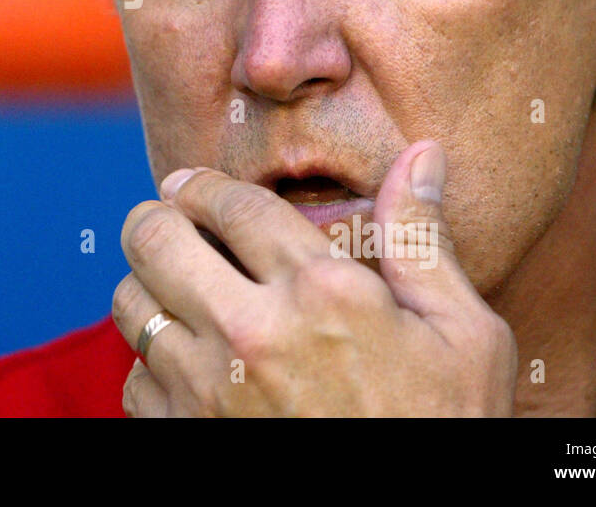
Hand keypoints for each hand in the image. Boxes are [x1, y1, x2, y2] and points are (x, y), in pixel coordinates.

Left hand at [112, 140, 516, 415]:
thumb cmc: (447, 429)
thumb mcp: (464, 337)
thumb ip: (423, 242)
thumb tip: (423, 155)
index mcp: (324, 294)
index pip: (232, 205)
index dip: (203, 185)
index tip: (190, 184)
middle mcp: (254, 335)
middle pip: (156, 239)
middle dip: (155, 218)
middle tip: (164, 220)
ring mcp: (213, 393)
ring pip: (131, 305)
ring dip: (147, 287)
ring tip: (173, 288)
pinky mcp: (187, 440)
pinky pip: (135, 381)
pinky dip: (152, 367)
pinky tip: (186, 364)